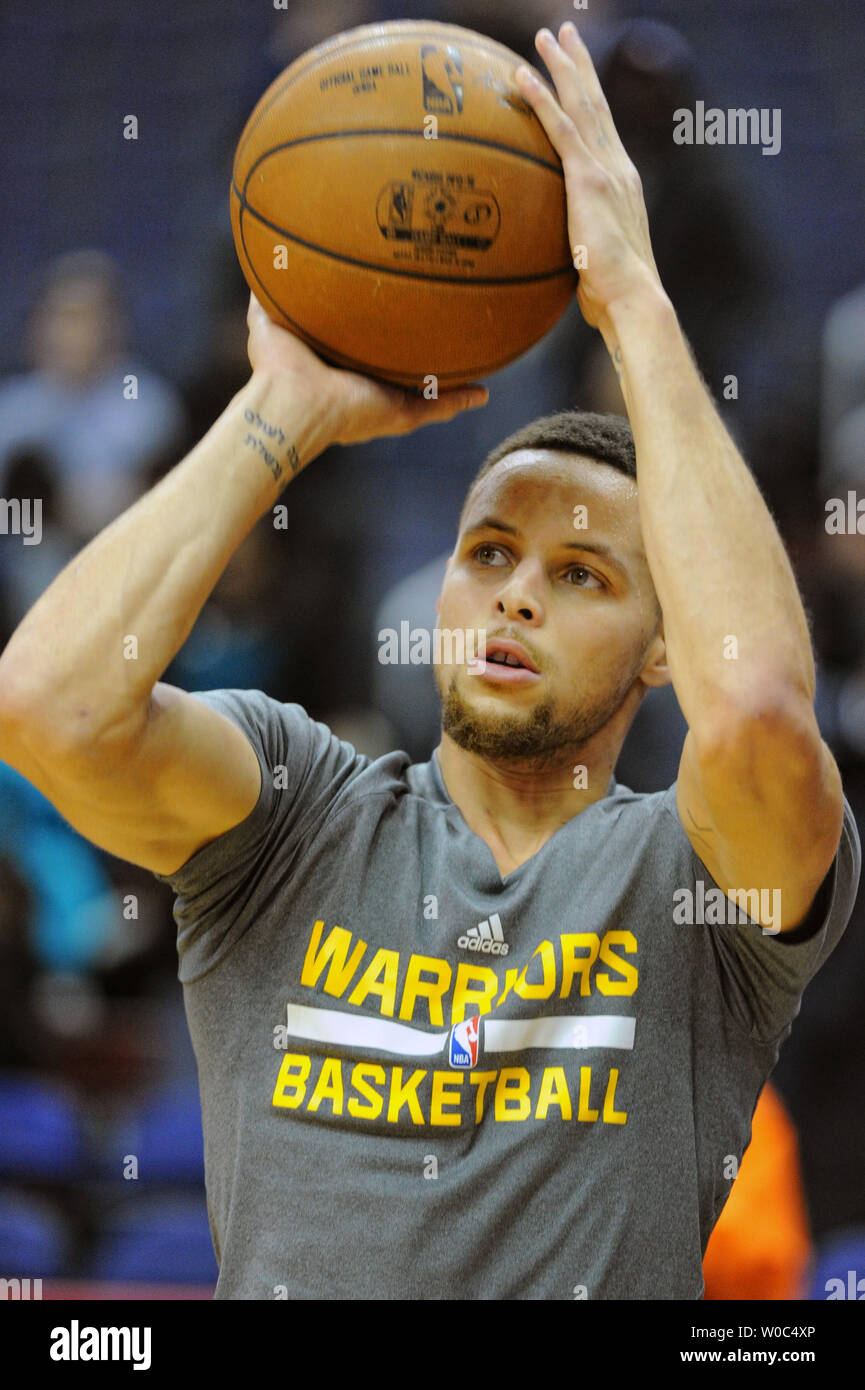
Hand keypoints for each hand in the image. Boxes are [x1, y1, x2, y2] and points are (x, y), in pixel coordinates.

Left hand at [245, 293, 487, 447]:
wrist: (293, 401)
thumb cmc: (278, 367)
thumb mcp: (270, 318)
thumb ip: (270, 290)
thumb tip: (265, 256)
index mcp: (338, 368)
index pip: (363, 349)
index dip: (377, 335)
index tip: (392, 316)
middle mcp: (364, 386)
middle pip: (399, 370)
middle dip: (418, 357)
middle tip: (438, 334)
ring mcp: (385, 402)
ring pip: (426, 391)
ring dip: (449, 381)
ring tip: (471, 363)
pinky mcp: (399, 413)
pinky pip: (438, 408)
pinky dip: (461, 401)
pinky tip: (482, 393)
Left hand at [516, 23, 664, 335]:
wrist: (633, 299)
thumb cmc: (612, 296)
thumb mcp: (593, 264)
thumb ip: (577, 248)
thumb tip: (553, 261)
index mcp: (621, 183)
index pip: (603, 129)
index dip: (590, 96)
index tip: (578, 70)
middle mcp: (618, 167)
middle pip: (596, 104)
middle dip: (579, 64)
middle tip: (563, 32)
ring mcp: (606, 170)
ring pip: (581, 104)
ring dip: (562, 66)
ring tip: (545, 37)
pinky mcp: (589, 180)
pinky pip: (561, 129)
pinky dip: (542, 100)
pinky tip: (523, 76)